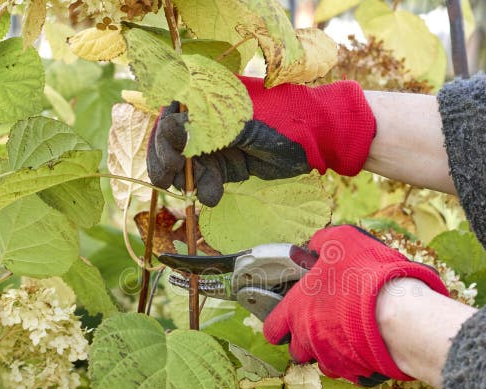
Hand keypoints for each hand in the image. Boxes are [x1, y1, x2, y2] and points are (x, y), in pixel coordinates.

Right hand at [146, 77, 375, 205]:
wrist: (320, 138)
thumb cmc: (286, 118)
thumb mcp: (247, 121)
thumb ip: (212, 127)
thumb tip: (177, 129)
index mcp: (209, 94)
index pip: (173, 111)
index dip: (166, 132)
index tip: (173, 150)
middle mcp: (206, 118)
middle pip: (171, 140)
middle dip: (168, 160)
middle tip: (171, 178)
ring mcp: (215, 143)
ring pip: (185, 163)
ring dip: (187, 180)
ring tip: (201, 193)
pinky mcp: (226, 165)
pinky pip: (205, 178)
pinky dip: (205, 189)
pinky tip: (211, 197)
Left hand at [263, 225, 449, 384]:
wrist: (399, 311)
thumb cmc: (365, 276)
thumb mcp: (341, 240)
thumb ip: (322, 242)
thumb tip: (316, 244)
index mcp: (297, 310)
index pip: (272, 328)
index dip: (279, 323)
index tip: (290, 316)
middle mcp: (309, 339)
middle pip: (297, 350)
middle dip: (306, 340)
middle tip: (325, 322)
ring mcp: (332, 358)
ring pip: (324, 361)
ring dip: (331, 350)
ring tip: (350, 331)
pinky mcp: (357, 372)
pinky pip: (350, 369)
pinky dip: (356, 359)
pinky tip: (368, 341)